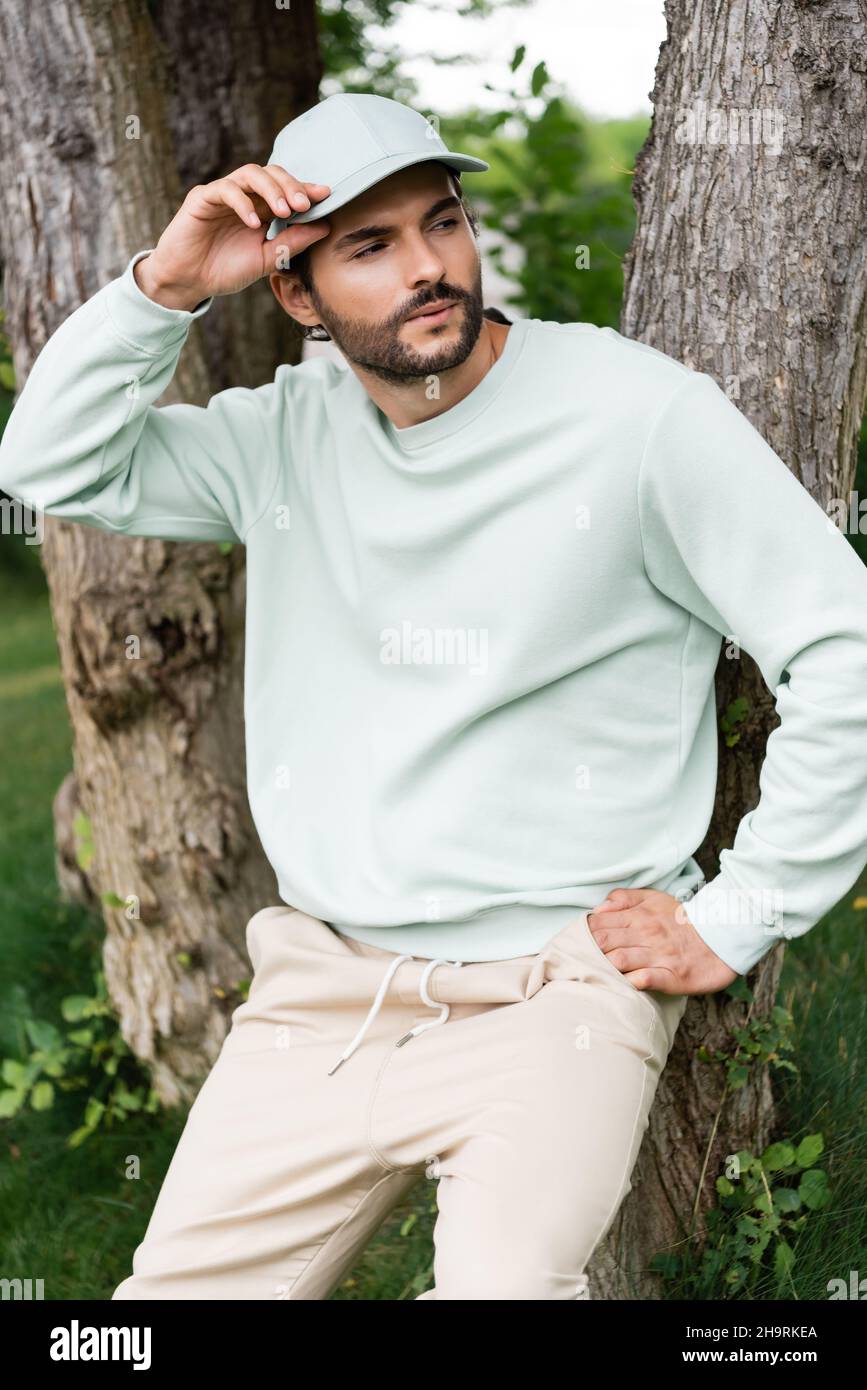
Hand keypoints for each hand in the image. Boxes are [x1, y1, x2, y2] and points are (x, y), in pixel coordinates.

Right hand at [134, 164, 332, 309]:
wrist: (189, 282)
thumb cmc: (225, 270)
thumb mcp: (266, 259)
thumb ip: (293, 242)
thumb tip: (325, 226)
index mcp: (261, 209)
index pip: (286, 190)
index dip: (306, 189)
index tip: (327, 196)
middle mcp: (244, 196)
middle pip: (272, 174)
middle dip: (291, 186)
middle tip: (304, 204)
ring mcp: (223, 194)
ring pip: (250, 174)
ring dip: (271, 189)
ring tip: (283, 210)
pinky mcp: (202, 197)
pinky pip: (225, 190)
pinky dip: (242, 203)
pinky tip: (253, 222)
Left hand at [586, 887, 737, 995]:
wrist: (721, 938)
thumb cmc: (682, 921)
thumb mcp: (654, 899)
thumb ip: (624, 899)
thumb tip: (599, 907)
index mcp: (638, 916)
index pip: (599, 925)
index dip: (582, 935)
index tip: (575, 944)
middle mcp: (646, 934)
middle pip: (603, 943)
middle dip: (586, 952)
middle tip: (578, 962)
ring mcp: (658, 956)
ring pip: (618, 961)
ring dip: (604, 968)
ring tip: (596, 974)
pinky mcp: (672, 976)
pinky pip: (645, 979)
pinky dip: (631, 982)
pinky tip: (624, 984)